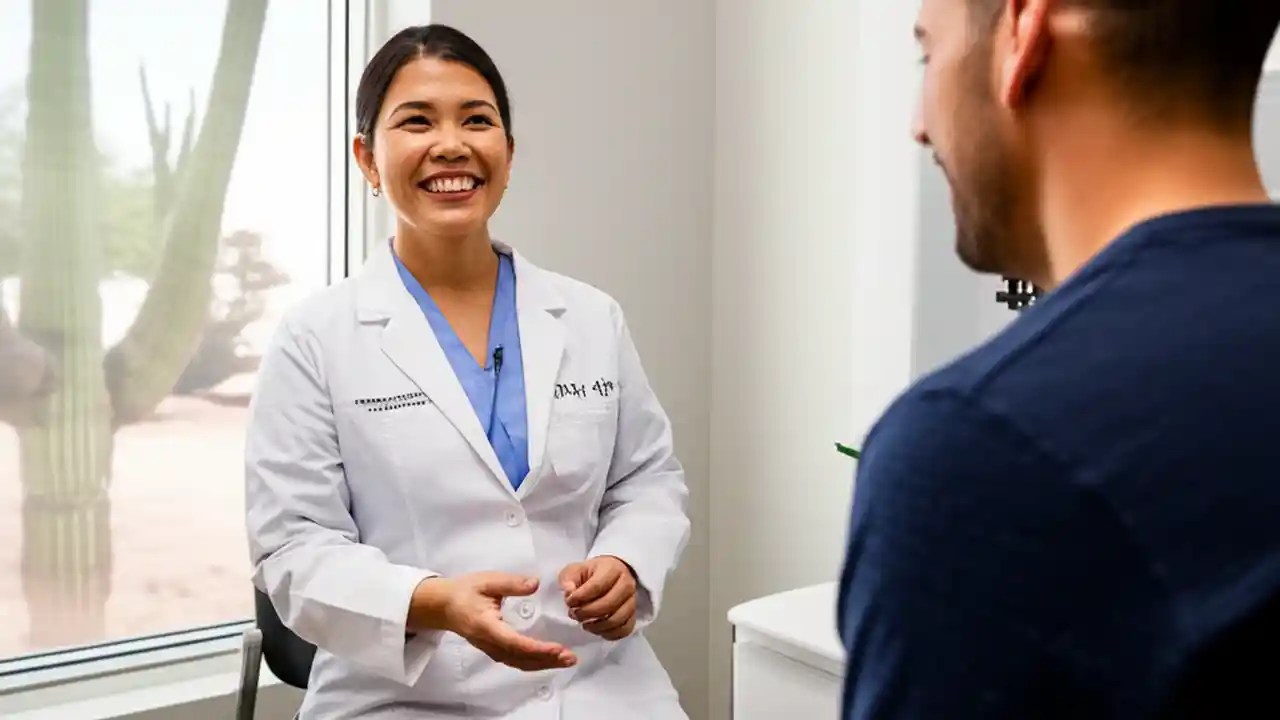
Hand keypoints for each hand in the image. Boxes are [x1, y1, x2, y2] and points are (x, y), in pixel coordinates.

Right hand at [411, 573, 577, 671]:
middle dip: (547, 660)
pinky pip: (516, 661)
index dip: (536, 647)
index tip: (557, 647)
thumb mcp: (488, 581)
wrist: (443, 605)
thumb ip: (512, 583)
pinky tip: (549, 659)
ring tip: (566, 660)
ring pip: (519, 663)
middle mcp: (489, 643)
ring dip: (543, 664)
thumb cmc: (464, 591)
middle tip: (570, 658)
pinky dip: (534, 663)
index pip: (514, 642)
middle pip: (520, 658)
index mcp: (486, 626)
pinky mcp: (494, 650)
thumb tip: (535, 583)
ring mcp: (491, 649)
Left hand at [559, 556, 637, 640]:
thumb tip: (569, 592)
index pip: (597, 586)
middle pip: (608, 604)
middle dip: (587, 613)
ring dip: (597, 626)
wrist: (610, 576)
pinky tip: (596, 629)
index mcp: (612, 569)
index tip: (569, 601)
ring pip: (617, 619)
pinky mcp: (633, 616)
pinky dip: (608, 633)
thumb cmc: (591, 574)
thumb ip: (568, 580)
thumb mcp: (575, 570)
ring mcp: (632, 601)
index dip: (580, 597)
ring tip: (584, 623)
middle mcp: (627, 584)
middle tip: (575, 614)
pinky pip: (624, 629)